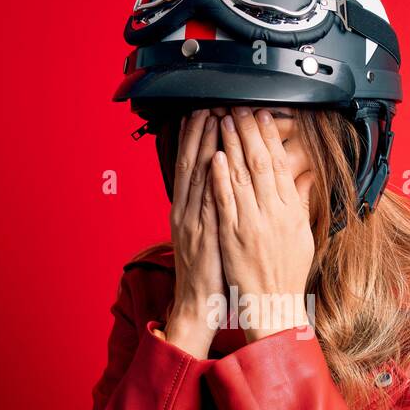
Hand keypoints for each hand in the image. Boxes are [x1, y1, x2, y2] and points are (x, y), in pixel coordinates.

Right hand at [164, 109, 225, 358]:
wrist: (197, 304)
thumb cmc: (207, 271)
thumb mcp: (208, 234)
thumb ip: (214, 208)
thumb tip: (223, 186)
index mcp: (187, 210)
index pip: (190, 166)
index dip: (196, 138)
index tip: (205, 112)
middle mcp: (185, 212)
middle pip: (190, 164)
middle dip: (198, 133)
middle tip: (207, 104)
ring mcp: (192, 223)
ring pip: (196, 177)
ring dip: (203, 146)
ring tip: (211, 119)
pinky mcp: (202, 236)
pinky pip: (207, 201)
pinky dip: (209, 179)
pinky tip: (213, 161)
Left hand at [211, 105, 316, 341]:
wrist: (273, 305)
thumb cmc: (287, 273)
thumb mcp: (302, 235)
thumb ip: (302, 202)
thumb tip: (307, 175)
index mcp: (291, 211)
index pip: (280, 165)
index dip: (270, 138)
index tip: (263, 116)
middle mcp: (273, 213)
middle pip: (261, 164)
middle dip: (249, 132)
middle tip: (240, 107)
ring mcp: (251, 224)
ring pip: (241, 177)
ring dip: (231, 146)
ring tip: (224, 121)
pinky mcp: (232, 236)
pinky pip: (225, 202)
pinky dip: (220, 178)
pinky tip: (215, 157)